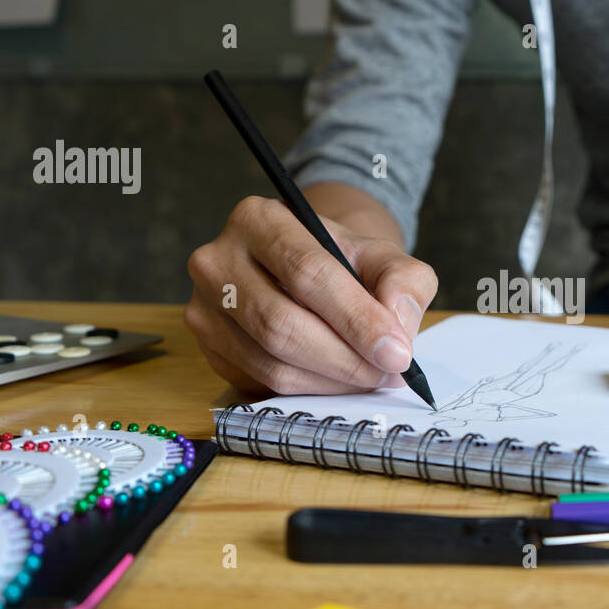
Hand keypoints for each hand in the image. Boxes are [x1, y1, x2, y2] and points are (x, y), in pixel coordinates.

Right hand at [185, 196, 437, 394]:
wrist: (307, 270)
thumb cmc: (344, 262)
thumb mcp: (383, 256)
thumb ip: (404, 280)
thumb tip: (398, 324)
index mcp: (258, 220)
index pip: (307, 273)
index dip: (356, 319)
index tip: (397, 353)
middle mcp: (217, 261)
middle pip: (282, 324)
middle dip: (346, 358)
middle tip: (389, 372)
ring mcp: (204, 307)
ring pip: (272, 361)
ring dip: (331, 380)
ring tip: (371, 376)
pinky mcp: (209, 347)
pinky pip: (262, 381)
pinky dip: (310, 389)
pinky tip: (339, 380)